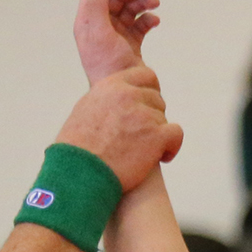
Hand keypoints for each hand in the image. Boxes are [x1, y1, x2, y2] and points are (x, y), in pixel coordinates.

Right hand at [54, 66, 183, 190]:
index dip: (149, 92)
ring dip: (156, 135)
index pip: (145, 77)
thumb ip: (106, 101)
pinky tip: (163, 156)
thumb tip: (118, 99)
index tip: (147, 107)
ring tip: (142, 152)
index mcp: (111, 86)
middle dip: (151, 117)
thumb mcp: (85, 112)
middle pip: (156, 100)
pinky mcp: (155, 136)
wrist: (78, 175)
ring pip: (163, 119)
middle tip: (141, 137)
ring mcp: (143, 115)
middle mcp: (128, 95)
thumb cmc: (76, 151)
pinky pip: (175, 134)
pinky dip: (172, 146)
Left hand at [74, 0, 159, 85]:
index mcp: (88, 22)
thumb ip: (95, 4)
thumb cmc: (109, 67)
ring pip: (129, 9)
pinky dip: (148, 19)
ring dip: (142, 2)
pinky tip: (154, 21)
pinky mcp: (130, 46)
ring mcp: (116, 37)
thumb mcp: (98, 32)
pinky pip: (140, 25)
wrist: (125, 95)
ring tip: (155, 3)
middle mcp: (100, 27)